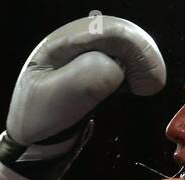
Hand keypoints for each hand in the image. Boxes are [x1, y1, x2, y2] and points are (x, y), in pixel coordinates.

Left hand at [0, 15, 165, 179]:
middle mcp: (74, 42)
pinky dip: (136, 69)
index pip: (103, 31)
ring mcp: (87, 54)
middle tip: (153, 84)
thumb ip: (81, 82)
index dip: (132, 47)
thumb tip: (115, 69)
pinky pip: (124, 60)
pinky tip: (139, 85)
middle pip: (119, 32)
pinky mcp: (96, 69)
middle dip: (142, 53)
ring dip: (143, 61)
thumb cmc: (36, 122)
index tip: (147, 78)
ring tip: (148, 86)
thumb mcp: (53, 103)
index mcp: (58, 43)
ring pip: (125, 45)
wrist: (31, 143)